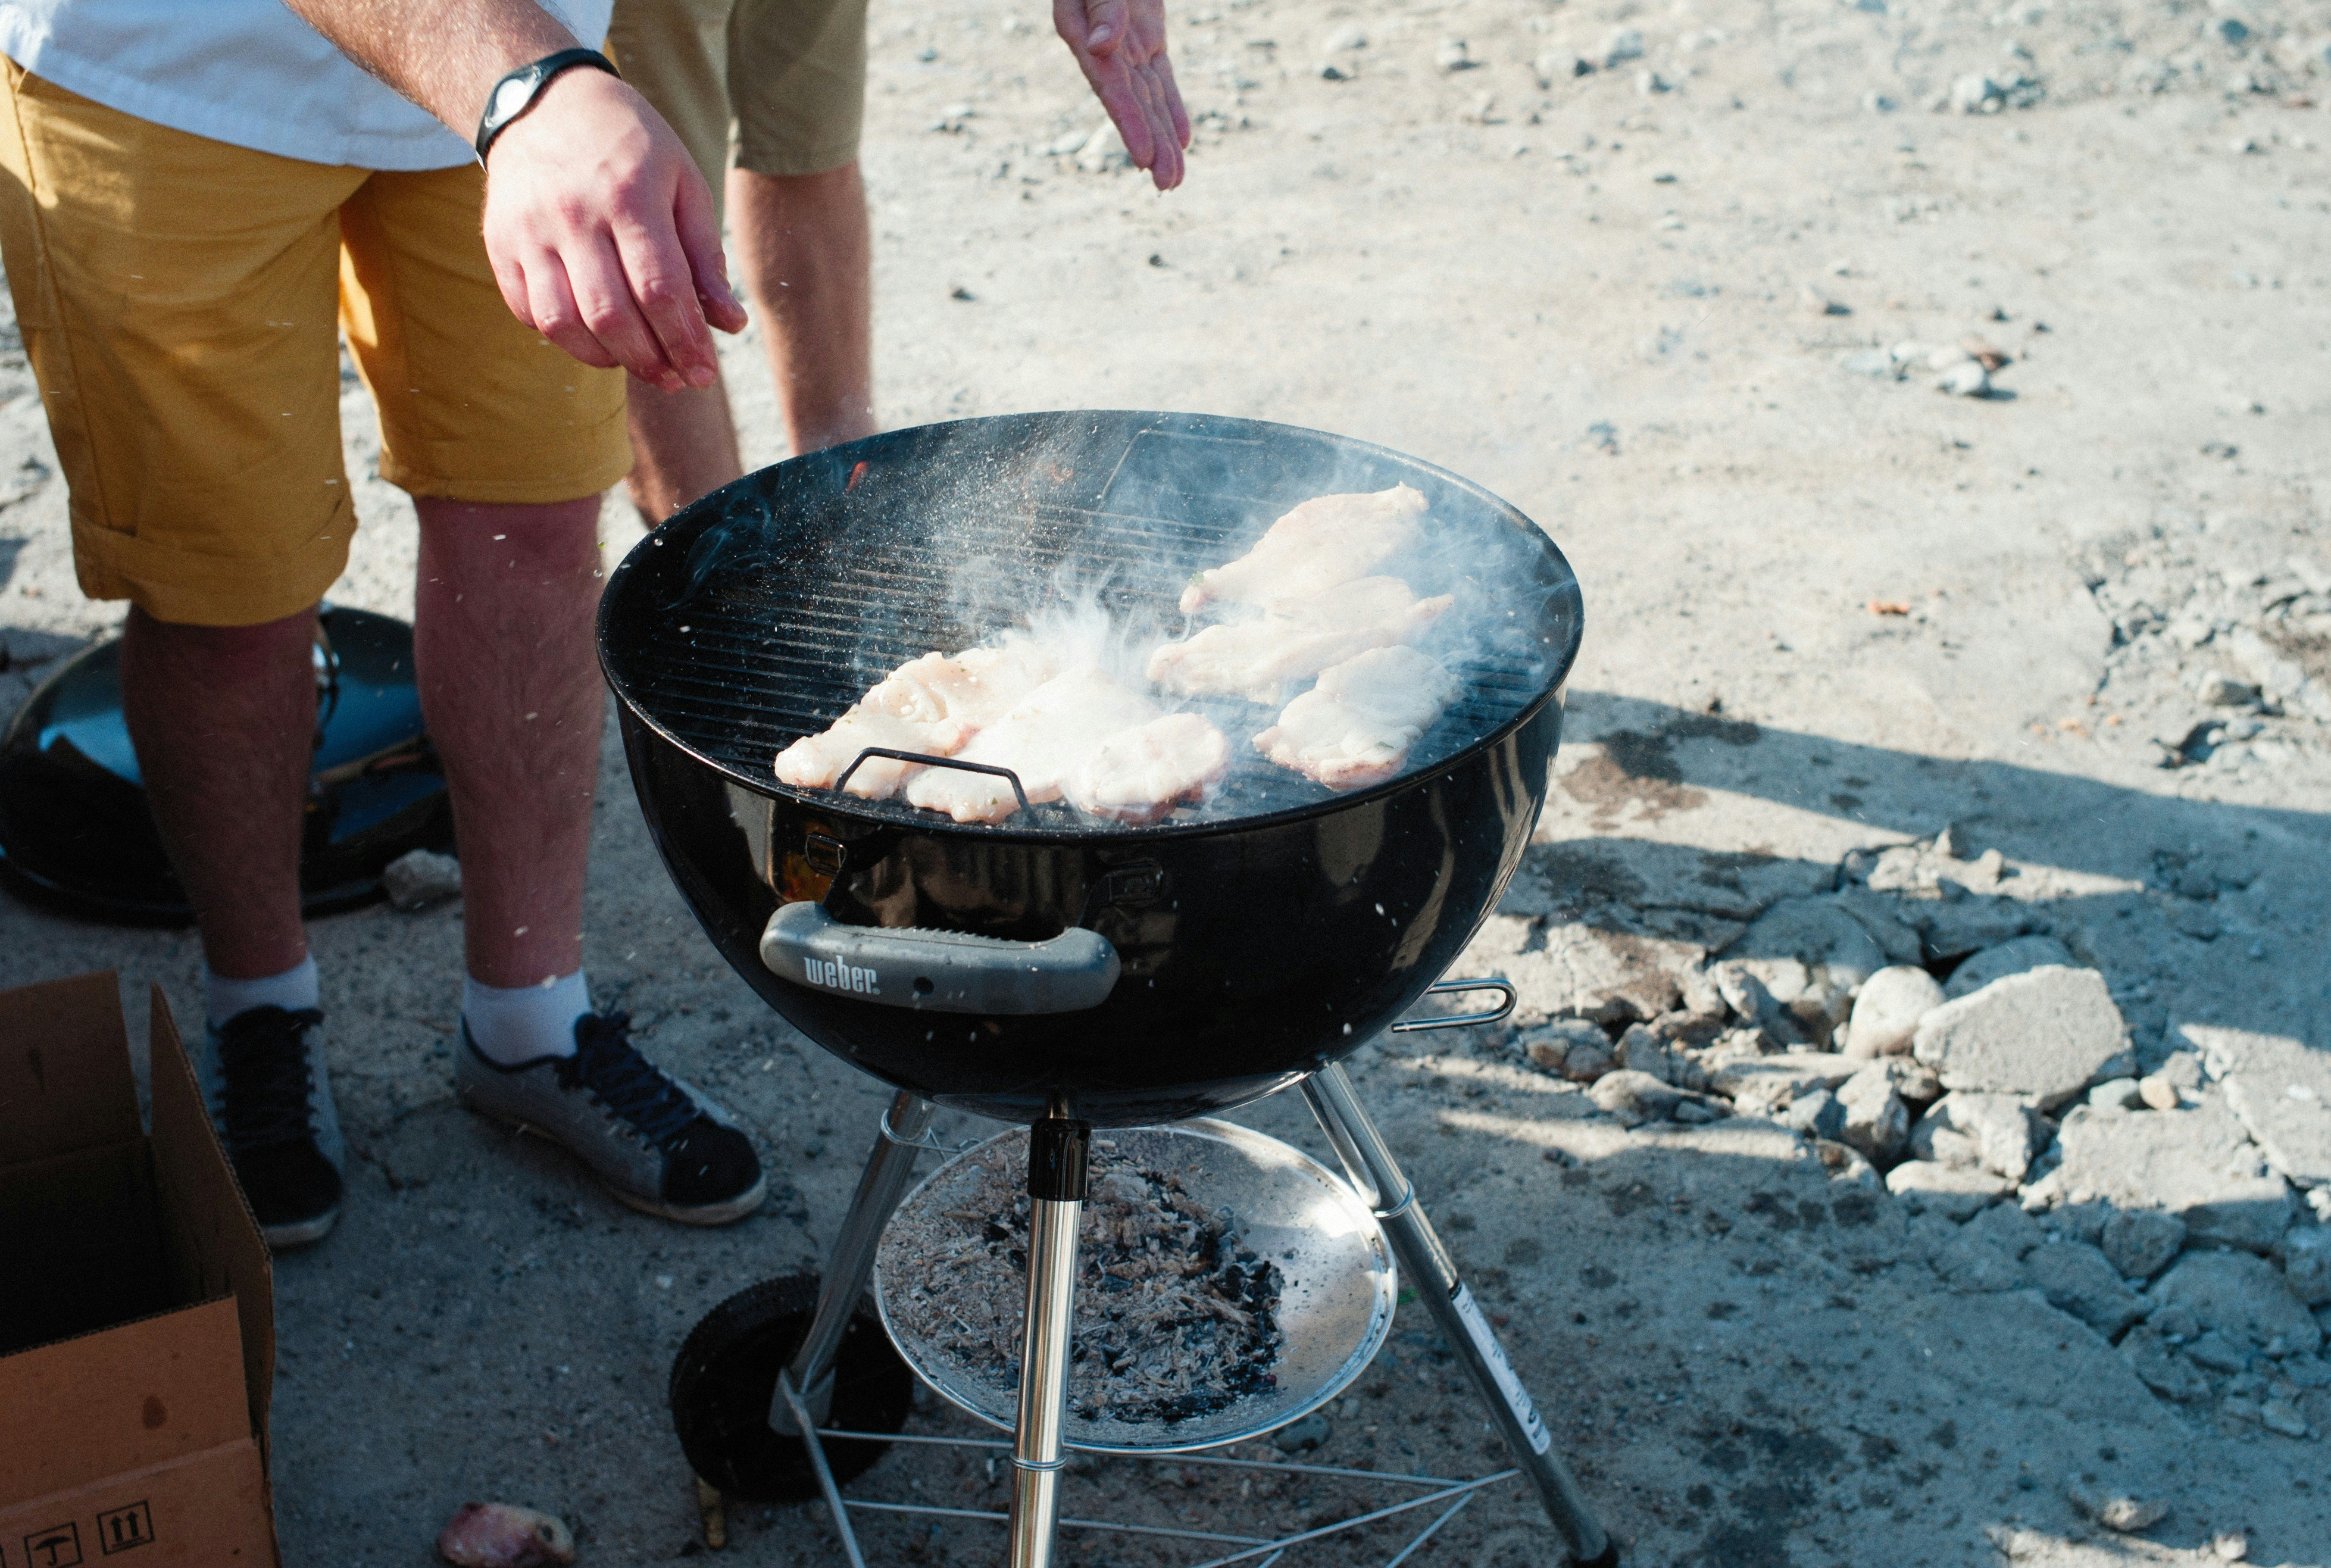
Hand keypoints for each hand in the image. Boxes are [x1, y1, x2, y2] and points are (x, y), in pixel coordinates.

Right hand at [479, 69, 748, 389]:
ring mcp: (529, 231)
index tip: (704, 373)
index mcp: (628, 195)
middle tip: (676, 380)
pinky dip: (564, 338)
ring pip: (564, 323)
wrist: (545, 102)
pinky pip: (529, 312)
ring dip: (606, 359)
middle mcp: (573, 215)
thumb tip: (728, 322)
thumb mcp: (683, 183)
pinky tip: (594, 338)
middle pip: (612, 315)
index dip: (685, 341)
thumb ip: (705, 255)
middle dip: (650, 360)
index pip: (660, 289)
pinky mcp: (499, 243)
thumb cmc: (631, 146)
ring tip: (637, 362)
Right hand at [1055, 0, 1190, 190]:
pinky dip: (1171, 108)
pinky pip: (1160, 79)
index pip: (1110, 85)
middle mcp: (1102, 46)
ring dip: (1164, 137)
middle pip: (1132, 102)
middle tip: (1169, 186)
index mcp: (1081, 31)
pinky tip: (1183, 140)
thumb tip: (1104, 50)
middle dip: (1152, 144)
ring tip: (1176, 179)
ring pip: (1149, 97)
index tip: (1145, 158)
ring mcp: (1125, 43)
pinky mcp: (1145, 34)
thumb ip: (1104, 9)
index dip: (1129, 122)